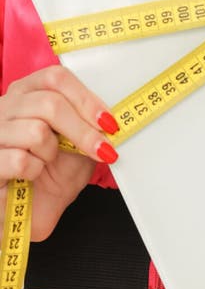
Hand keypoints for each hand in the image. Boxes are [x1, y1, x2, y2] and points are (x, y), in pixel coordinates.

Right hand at [0, 65, 119, 239]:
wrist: (31, 211)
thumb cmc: (54, 174)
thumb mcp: (79, 143)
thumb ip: (90, 123)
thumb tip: (110, 116)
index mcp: (27, 91)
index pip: (55, 78)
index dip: (85, 98)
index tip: (107, 121)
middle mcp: (5, 106)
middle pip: (50, 103)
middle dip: (82, 130)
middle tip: (100, 148)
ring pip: (36, 131)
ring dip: (52, 152)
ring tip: (47, 162)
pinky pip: (21, 160)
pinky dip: (35, 171)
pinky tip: (31, 176)